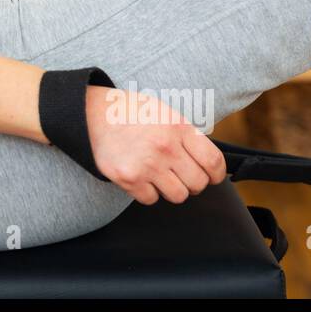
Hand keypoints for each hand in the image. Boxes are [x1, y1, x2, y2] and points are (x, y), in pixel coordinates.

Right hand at [86, 85, 226, 204]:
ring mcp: (146, 165)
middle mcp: (165, 147)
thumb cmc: (132, 112)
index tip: (212, 176)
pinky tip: (142, 176)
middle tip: (182, 174)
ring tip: (161, 175)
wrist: (93, 112)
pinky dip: (148, 191)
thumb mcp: (166, 113)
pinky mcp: (128, 178)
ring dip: (172, 189)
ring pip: (178, 196)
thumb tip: (207, 163)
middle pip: (198, 183)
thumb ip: (187, 135)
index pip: (213, 162)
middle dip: (193, 182)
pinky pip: (151, 199)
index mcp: (178, 128)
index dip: (217, 174)